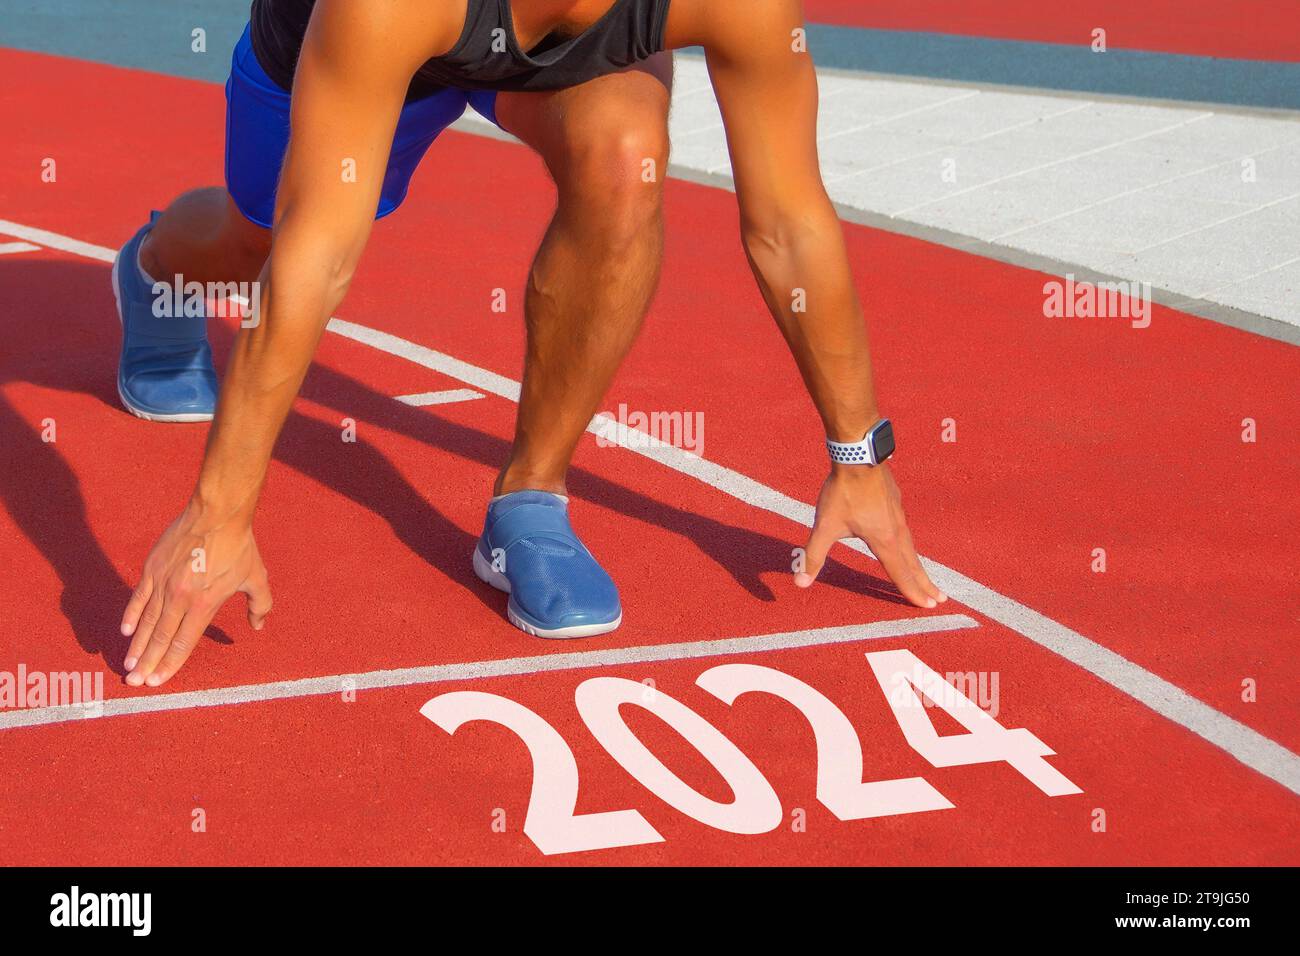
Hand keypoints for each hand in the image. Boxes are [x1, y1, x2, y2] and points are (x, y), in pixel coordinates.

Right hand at [120, 501, 271, 686]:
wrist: (217, 514)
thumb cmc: (240, 547)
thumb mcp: (256, 578)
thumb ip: (259, 605)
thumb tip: (258, 626)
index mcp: (205, 604)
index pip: (184, 642)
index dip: (170, 664)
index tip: (158, 681)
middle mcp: (181, 597)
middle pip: (161, 637)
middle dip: (147, 662)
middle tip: (134, 682)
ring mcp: (163, 582)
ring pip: (147, 621)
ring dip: (137, 645)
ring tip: (128, 664)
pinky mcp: (152, 568)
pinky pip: (138, 597)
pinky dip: (132, 615)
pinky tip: (126, 632)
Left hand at [796, 464, 946, 607]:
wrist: (858, 455)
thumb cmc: (842, 491)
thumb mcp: (824, 526)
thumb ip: (813, 556)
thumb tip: (800, 582)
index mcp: (884, 540)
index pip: (900, 573)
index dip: (912, 592)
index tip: (927, 606)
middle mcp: (897, 530)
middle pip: (913, 564)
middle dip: (925, 584)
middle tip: (939, 599)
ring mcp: (899, 515)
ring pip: (912, 547)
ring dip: (920, 565)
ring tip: (926, 578)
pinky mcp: (896, 502)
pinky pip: (906, 531)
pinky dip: (911, 546)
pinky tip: (906, 544)